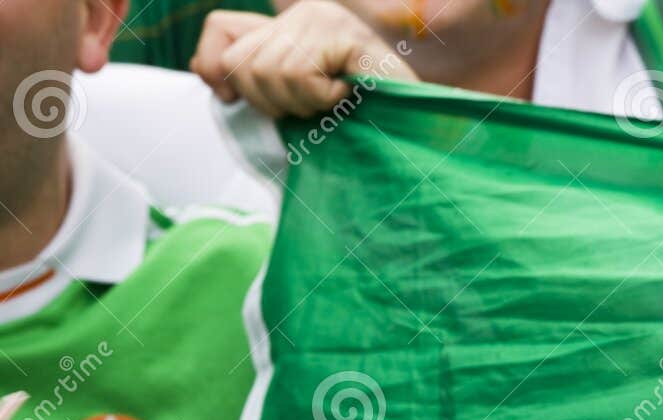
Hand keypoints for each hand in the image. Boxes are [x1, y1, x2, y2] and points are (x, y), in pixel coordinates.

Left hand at [191, 2, 416, 116]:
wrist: (416, 126)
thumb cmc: (358, 118)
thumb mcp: (293, 97)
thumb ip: (250, 77)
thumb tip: (207, 71)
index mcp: (288, 23)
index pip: (219, 29)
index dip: (215, 66)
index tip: (232, 97)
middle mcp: (304, 12)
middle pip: (240, 62)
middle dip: (268, 101)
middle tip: (308, 105)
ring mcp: (326, 19)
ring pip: (268, 73)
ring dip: (300, 104)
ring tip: (331, 101)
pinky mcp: (344, 33)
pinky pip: (301, 74)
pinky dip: (322, 99)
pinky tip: (346, 94)